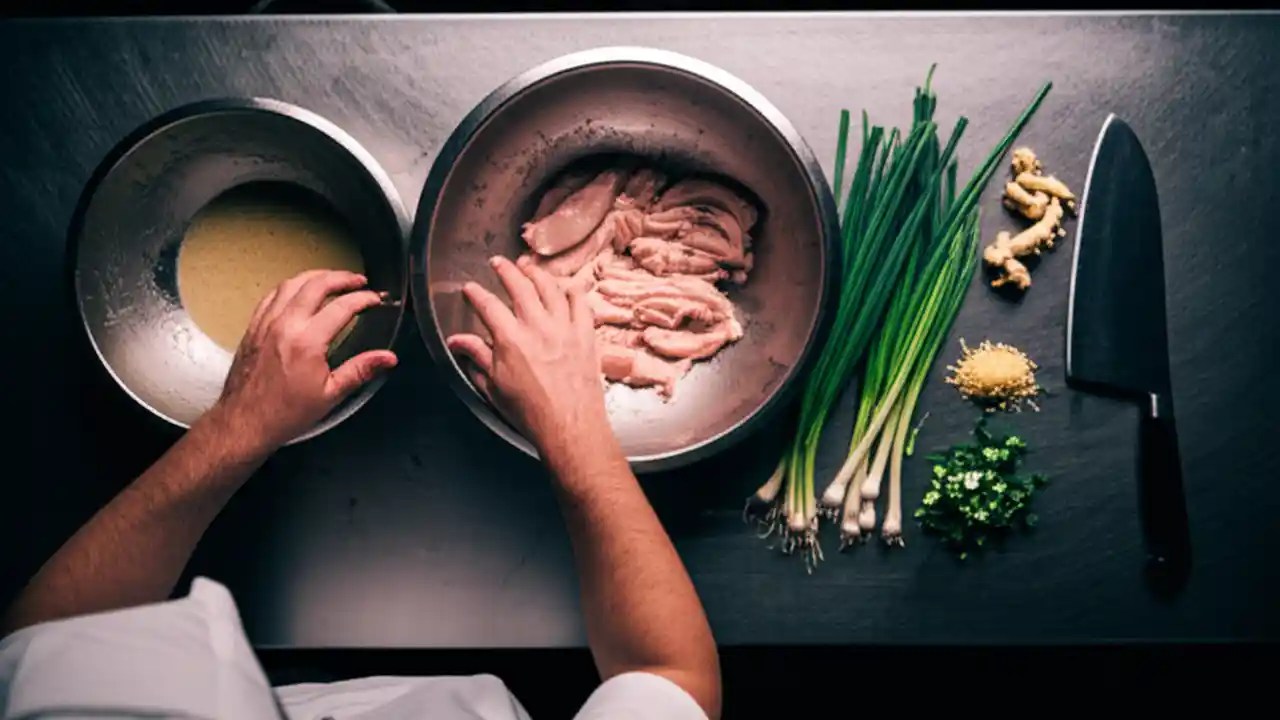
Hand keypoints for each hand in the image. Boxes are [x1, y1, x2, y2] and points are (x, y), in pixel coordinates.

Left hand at [212, 270, 397, 451]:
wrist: (245, 422)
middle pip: (317, 284)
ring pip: (292, 284)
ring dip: (316, 276)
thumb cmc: (284, 413)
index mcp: (307, 342)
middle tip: (358, 281)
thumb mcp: (331, 394)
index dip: (363, 298)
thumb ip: (361, 370)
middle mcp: (285, 326)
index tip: (375, 299)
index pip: (342, 307)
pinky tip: (299, 291)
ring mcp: (266, 323)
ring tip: (332, 279)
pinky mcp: (254, 327)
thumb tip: (387, 358)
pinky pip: (272, 295)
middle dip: (342, 278)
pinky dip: (291, 287)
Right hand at [447, 256, 610, 458]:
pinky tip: (565, 286)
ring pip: (550, 288)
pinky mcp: (586, 334)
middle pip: (520, 286)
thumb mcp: (494, 387)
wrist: (570, 427)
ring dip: (537, 273)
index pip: (487, 305)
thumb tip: (456, 341)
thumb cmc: (530, 413)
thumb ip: (476, 357)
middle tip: (498, 263)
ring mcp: (565, 328)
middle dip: (506, 270)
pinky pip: (580, 302)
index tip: (469, 288)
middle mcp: (538, 327)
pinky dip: (572, 290)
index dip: (475, 294)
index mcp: (511, 340)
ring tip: (528, 267)